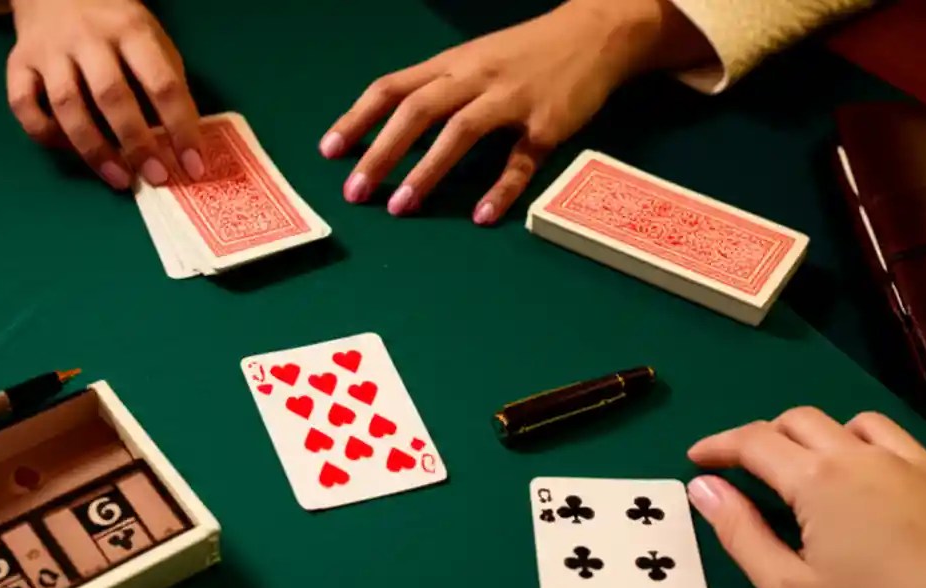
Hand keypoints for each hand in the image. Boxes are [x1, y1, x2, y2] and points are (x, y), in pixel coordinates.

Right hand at [6, 0, 204, 189]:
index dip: (181, 128)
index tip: (193, 166)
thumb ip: (165, 80)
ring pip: (66, 106)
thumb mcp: (150, 37)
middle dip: (137, 144)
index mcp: (131, 29)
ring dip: (94, 149)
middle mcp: (88, 38)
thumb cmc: (115, 23)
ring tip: (120, 179)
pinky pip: (23, 105)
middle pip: (112, 95)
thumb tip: (179, 140)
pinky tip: (69, 150)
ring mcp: (50, 51)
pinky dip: (44, 133)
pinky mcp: (19, 62)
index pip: (162, 83)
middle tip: (156, 177)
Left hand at [320, 0, 710, 223]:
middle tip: (355, 192)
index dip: (358, 119)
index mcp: (451, 63)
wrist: (597, 32)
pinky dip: (500, 189)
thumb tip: (390, 127)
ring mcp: (512, 99)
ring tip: (401, 207)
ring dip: (426, 171)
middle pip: (417, 110)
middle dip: (381, 152)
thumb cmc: (527, 54)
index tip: (329, 152)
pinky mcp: (548, 124)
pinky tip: (480, 217)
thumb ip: (437, 89)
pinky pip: (520, 160)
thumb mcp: (475, 59)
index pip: (392, 87)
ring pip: (460, 132)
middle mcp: (475, 77)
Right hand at [687, 408, 925, 587]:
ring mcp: (902, 456)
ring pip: (839, 421)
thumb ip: (739, 536)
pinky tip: (859, 468)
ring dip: (806, 435)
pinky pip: (884, 431)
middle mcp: (854, 453)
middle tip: (739, 470)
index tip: (696, 459)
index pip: (751, 442)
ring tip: (798, 468)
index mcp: (814, 480)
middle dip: (757, 438)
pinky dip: (854, 438)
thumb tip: (703, 489)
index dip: (716, 446)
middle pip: (792, 421)